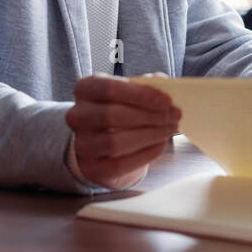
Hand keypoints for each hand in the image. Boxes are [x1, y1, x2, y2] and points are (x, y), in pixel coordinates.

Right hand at [67, 73, 180, 188]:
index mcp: (85, 89)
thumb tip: (161, 83)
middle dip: (149, 116)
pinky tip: (160, 144)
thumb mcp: (131, 92)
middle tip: (175, 115)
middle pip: (111, 116)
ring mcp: (81, 144)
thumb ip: (146, 85)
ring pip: (115, 142)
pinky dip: (145, 153)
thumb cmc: (121, 109)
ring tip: (170, 129)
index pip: (108, 89)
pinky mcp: (92, 168)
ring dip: (150, 135)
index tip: (166, 101)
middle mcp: (77, 116)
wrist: (104, 143)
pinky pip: (120, 164)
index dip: (140, 94)